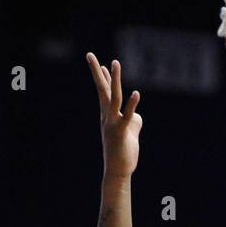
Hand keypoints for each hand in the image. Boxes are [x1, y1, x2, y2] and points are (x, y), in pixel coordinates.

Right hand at [87, 54, 141, 177]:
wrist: (118, 172)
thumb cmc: (123, 153)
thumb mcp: (129, 132)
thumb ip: (133, 120)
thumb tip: (136, 115)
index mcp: (108, 116)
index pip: (105, 92)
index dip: (105, 77)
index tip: (102, 63)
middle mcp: (107, 117)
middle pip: (102, 89)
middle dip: (96, 71)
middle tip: (89, 54)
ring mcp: (113, 124)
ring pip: (113, 97)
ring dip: (115, 79)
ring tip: (115, 62)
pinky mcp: (121, 132)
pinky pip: (127, 116)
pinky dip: (132, 104)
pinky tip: (136, 93)